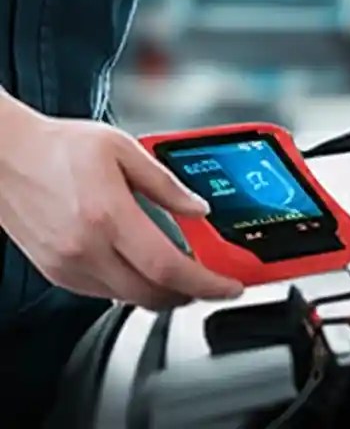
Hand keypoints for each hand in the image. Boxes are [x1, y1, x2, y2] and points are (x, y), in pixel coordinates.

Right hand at [0, 94, 243, 309]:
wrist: (4, 157)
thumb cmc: (57, 148)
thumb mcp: (123, 150)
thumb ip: (166, 184)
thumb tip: (199, 209)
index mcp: (108, 216)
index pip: (167, 268)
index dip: (205, 283)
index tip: (230, 286)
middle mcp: (85, 248)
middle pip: (151, 294)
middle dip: (190, 294)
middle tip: (211, 282)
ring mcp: (67, 265)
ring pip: (127, 298)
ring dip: (161, 292)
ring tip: (180, 272)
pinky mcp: (55, 272)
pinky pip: (103, 292)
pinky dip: (130, 287)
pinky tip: (141, 268)